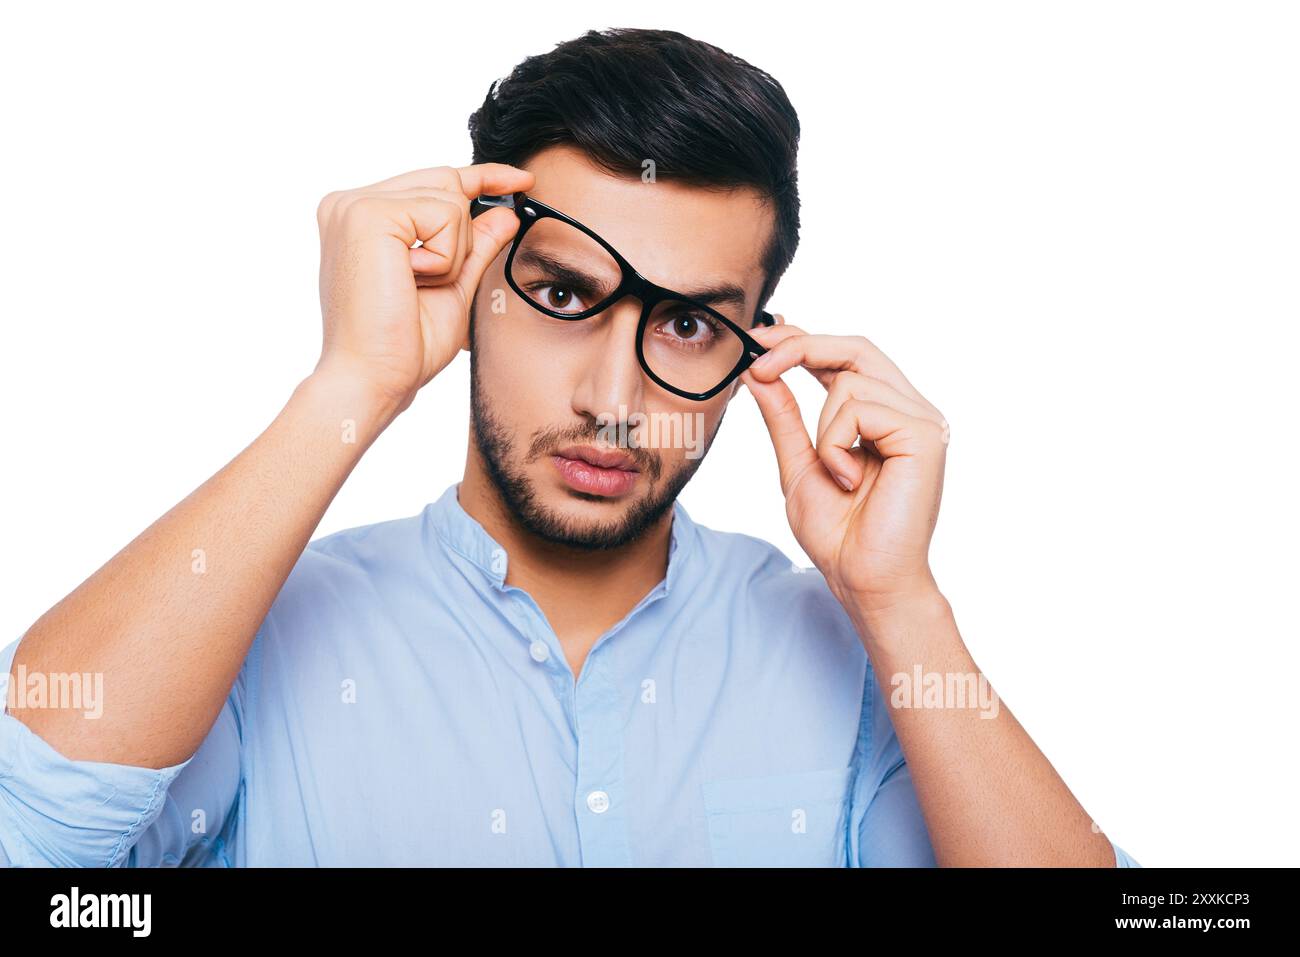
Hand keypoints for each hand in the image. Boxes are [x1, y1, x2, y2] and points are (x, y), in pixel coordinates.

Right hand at [313, 162, 533, 414]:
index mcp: (361, 217)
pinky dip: (444, 257)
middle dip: (460, 238)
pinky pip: (444, 215)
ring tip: (412, 286)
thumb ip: (475, 245)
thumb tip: (506, 211)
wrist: (373, 378)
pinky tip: (411, 280)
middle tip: (428, 283)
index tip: (522, 179)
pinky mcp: (367, 213)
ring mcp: (354, 204)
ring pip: (450, 199)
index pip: (432, 180)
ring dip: (451, 253)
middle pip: (446, 184)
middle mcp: (350, 203)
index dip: (481, 177)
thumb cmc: (403, 344)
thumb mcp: (452, 285)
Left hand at [742, 320, 949, 614]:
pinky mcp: (925, 434)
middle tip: (758, 364)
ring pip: (849, 380)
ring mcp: (922, 419)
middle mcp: (909, 409)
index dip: (802, 339)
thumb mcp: (798, 463)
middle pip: (856, 347)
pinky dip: (836, 443)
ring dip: (822, 429)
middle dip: (800, 347)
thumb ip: (784, 417)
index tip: (757, 339)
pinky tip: (849, 479)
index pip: (846, 356)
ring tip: (835, 474)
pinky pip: (860, 408)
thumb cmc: (839, 534)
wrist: (864, 579)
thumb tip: (758, 371)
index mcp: (883, 414)